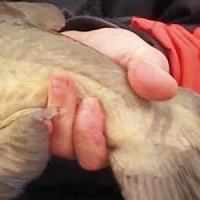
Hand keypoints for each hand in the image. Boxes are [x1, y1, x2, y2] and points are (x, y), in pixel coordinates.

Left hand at [48, 28, 177, 170]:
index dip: (99, 140)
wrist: (85, 42)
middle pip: (86, 156)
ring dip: (60, 116)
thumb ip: (151, 69)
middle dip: (82, 131)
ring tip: (60, 81)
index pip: (116, 157)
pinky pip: (36, 132)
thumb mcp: (138, 55)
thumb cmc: (116, 55)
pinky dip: (36, 115)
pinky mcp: (44, 120)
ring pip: (60, 146)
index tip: (95, 105)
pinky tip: (38, 95)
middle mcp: (93, 140)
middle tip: (83, 97)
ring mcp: (68, 132)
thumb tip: (163, 88)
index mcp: (121, 134)